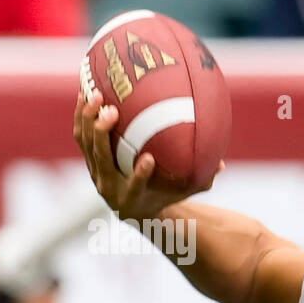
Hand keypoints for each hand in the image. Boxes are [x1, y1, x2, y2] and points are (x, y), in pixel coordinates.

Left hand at [72, 91, 218, 222]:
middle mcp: (110, 188)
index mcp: (133, 198)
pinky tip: (85, 93)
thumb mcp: (184, 192)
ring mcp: (96, 174)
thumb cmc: (165, 196)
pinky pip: (81, 136)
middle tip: (111, 111)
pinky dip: (81, 115)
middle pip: (102, 160)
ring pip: (87, 145)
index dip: (140, 174)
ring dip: (88, 119)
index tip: (149, 159)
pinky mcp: (89, 161)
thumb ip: (202, 180)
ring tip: (94, 94)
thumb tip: (222, 164)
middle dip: (103, 135)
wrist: (135, 209)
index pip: (135, 187)